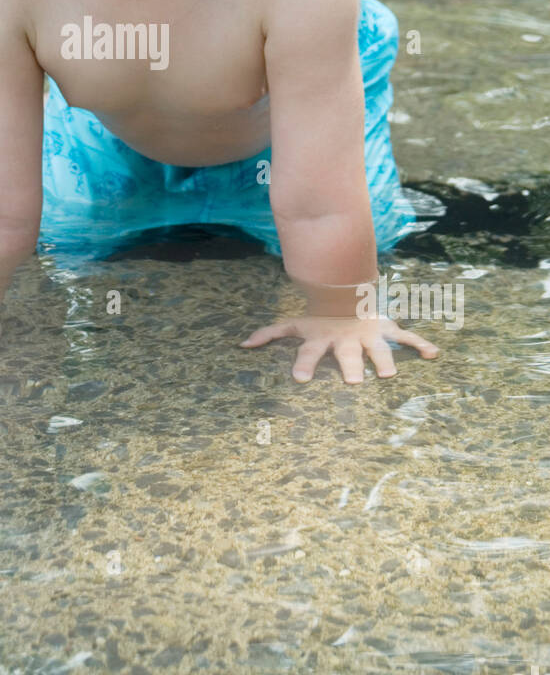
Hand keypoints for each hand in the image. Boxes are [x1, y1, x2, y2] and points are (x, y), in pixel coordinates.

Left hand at [239, 312, 439, 383]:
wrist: (344, 292)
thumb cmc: (318, 317)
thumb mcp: (294, 325)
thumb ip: (269, 334)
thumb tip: (241, 346)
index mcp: (322, 340)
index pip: (310, 353)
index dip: (304, 365)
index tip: (300, 380)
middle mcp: (346, 341)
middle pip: (348, 356)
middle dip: (351, 367)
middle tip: (352, 382)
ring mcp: (368, 336)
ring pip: (378, 350)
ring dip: (383, 360)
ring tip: (388, 374)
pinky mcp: (385, 330)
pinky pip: (405, 337)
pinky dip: (420, 345)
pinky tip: (433, 354)